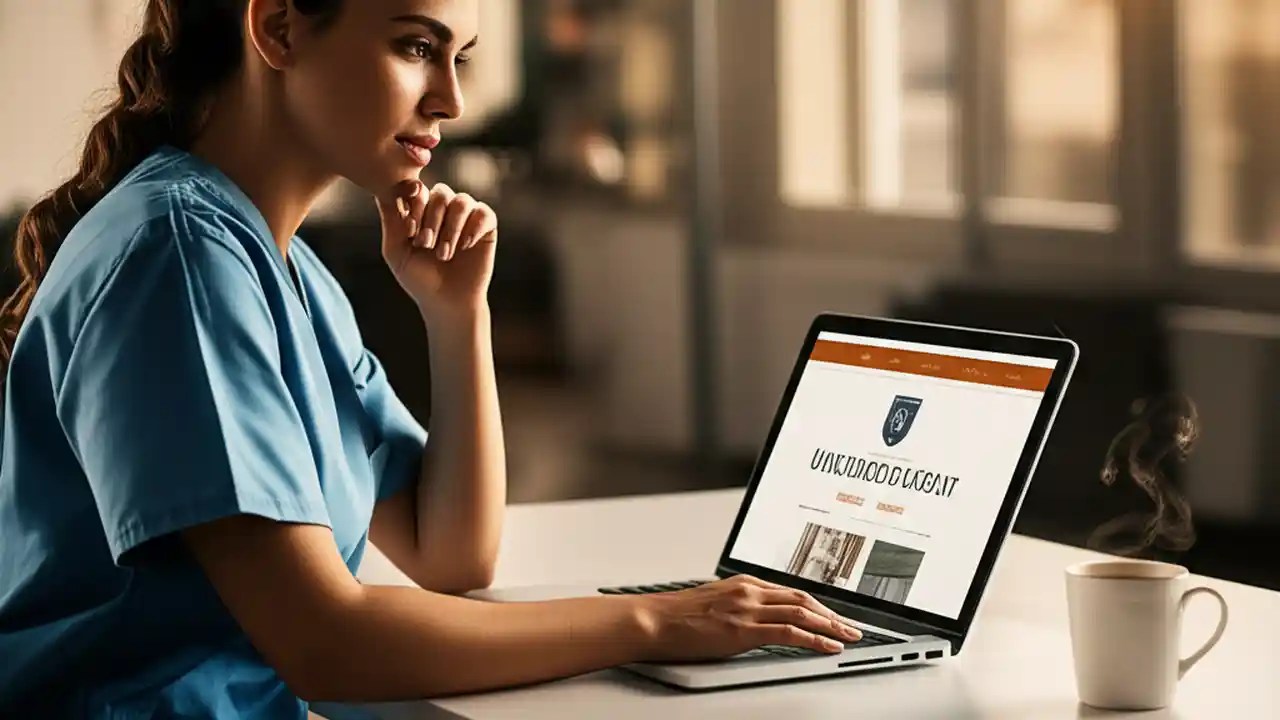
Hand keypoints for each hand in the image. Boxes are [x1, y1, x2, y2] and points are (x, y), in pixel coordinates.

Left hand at [375, 180, 497, 316]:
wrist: (447, 302)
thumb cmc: (419, 279)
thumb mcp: (396, 251)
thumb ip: (391, 220)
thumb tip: (382, 189)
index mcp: (422, 210)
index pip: (419, 189)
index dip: (415, 205)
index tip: (410, 230)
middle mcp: (445, 209)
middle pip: (441, 193)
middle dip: (432, 219)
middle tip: (426, 245)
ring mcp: (466, 216)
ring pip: (461, 201)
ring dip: (451, 228)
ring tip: (444, 254)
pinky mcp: (487, 227)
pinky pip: (483, 213)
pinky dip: (473, 228)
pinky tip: (466, 247)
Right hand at [633, 575, 862, 661]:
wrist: (653, 620)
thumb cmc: (675, 617)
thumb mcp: (713, 604)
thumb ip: (736, 607)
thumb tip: (752, 622)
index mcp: (743, 584)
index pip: (790, 591)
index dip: (816, 604)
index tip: (832, 615)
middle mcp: (749, 591)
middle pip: (803, 598)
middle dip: (831, 614)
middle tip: (851, 627)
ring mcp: (748, 609)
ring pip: (802, 612)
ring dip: (831, 626)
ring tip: (847, 637)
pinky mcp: (744, 629)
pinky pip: (790, 632)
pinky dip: (814, 639)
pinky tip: (827, 646)